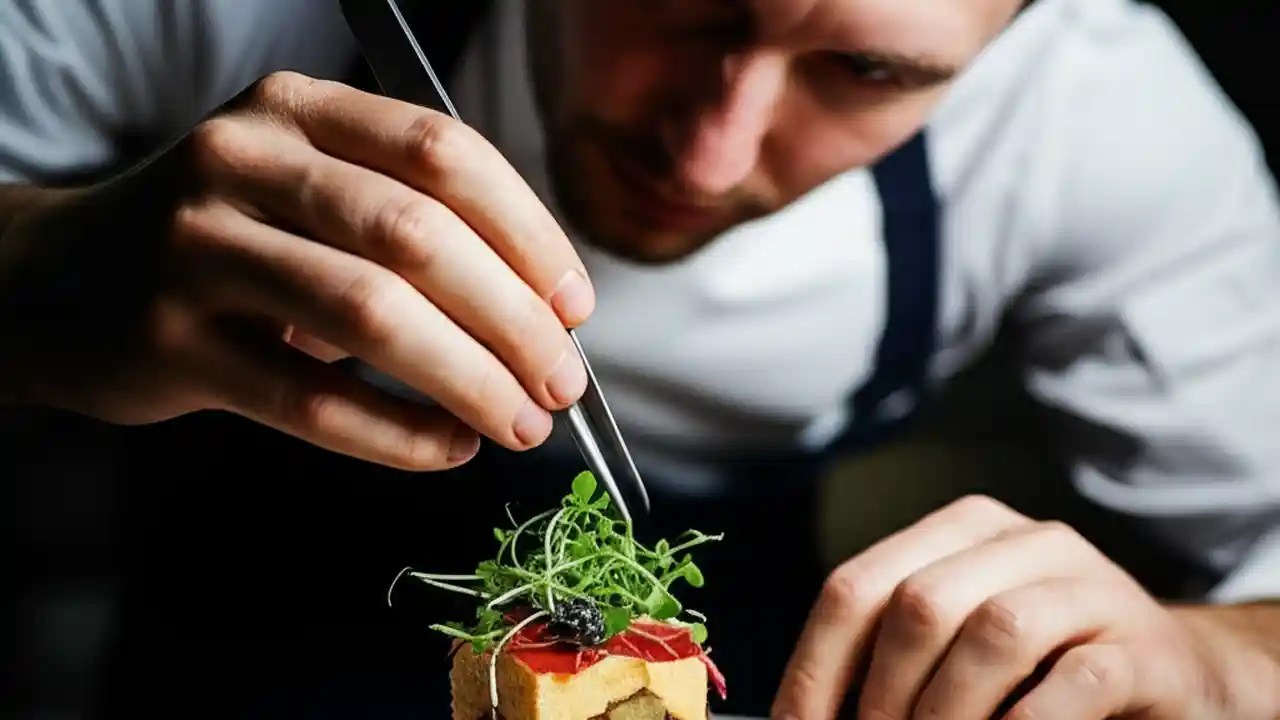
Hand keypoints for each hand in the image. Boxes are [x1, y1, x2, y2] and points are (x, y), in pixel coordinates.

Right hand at [0, 70, 591, 469]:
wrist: (57, 282)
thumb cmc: (223, 240)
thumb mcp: (304, 190)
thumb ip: (407, 222)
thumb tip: (541, 312)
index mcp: (298, 107)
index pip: (445, 154)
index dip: (529, 234)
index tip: (576, 304)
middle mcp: (244, 159)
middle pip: (418, 236)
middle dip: (513, 321)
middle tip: (562, 384)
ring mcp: (196, 246)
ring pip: (370, 316)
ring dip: (468, 380)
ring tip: (518, 424)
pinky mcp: (169, 341)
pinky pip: (309, 398)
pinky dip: (396, 433)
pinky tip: (444, 447)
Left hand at [772, 496, 1275, 718]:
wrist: (1178, 678)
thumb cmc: (1042, 669)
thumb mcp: (958, 647)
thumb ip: (893, 657)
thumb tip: (801, 715)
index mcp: (960, 530)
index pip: (856, 586)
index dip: (814, 666)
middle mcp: (1024, 540)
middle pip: (918, 604)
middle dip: (879, 695)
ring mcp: (1091, 586)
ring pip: (993, 631)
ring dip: (945, 711)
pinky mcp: (1145, 646)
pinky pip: (1075, 681)